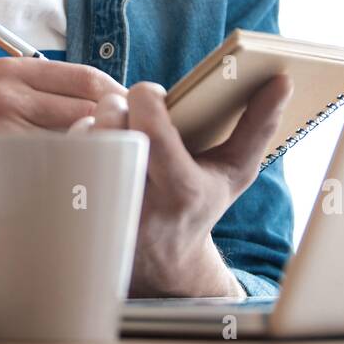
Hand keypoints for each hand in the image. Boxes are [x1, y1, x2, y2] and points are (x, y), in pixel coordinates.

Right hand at [0, 57, 127, 242]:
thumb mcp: (11, 106)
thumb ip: (56, 99)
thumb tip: (125, 103)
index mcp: (11, 70)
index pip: (86, 78)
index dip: (118, 99)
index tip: (136, 118)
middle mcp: (5, 91)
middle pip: (89, 106)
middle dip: (114, 129)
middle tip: (131, 151)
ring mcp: (4, 125)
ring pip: (82, 136)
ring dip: (105, 155)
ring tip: (113, 171)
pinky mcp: (7, 159)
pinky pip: (67, 165)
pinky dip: (86, 176)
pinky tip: (91, 188)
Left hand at [88, 75, 293, 297]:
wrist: (164, 262)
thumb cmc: (201, 203)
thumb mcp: (235, 171)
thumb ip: (259, 126)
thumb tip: (282, 80)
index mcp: (183, 189)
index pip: (152, 127)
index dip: (148, 98)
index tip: (153, 97)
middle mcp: (140, 203)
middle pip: (110, 127)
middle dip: (115, 107)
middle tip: (126, 110)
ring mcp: (103, 210)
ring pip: (81, 141)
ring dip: (93, 125)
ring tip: (111, 132)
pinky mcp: (76, 214)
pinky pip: (61, 161)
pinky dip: (75, 147)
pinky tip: (93, 153)